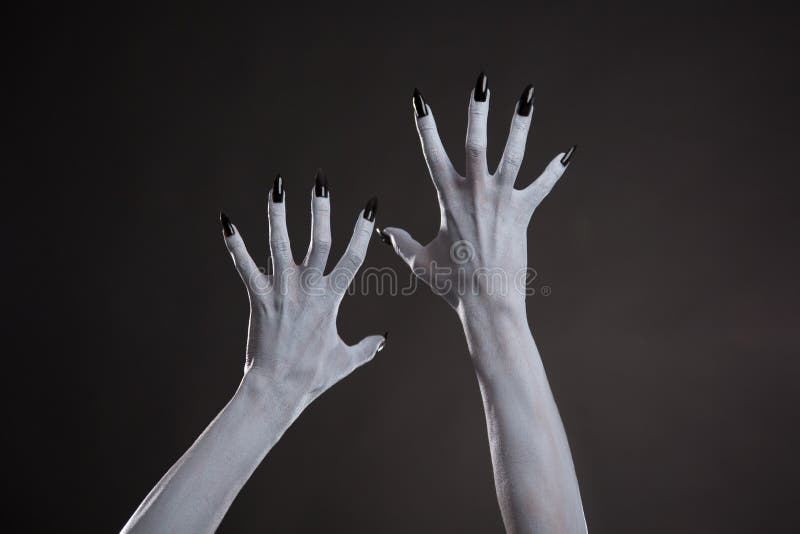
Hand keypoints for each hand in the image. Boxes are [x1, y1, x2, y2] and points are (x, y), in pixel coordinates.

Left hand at [222, 172, 385, 407]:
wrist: (277, 390)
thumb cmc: (313, 377)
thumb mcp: (346, 360)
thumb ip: (367, 347)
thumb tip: (383, 340)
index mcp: (332, 299)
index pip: (354, 256)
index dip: (363, 228)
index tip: (371, 205)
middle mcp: (308, 288)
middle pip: (319, 239)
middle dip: (320, 207)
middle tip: (321, 180)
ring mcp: (282, 291)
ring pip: (280, 243)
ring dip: (278, 212)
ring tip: (277, 186)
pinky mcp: (259, 297)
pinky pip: (244, 265)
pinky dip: (235, 243)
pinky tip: (226, 220)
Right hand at [381, 75, 574, 317]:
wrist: (487, 303)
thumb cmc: (452, 286)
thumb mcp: (420, 262)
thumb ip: (401, 243)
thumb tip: (383, 232)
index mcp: (448, 198)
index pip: (431, 153)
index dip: (424, 124)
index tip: (419, 99)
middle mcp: (475, 193)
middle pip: (476, 142)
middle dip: (478, 111)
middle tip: (481, 82)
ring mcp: (501, 201)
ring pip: (512, 154)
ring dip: (520, 124)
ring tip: (527, 96)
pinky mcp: (523, 213)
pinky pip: (542, 187)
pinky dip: (555, 171)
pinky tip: (568, 153)